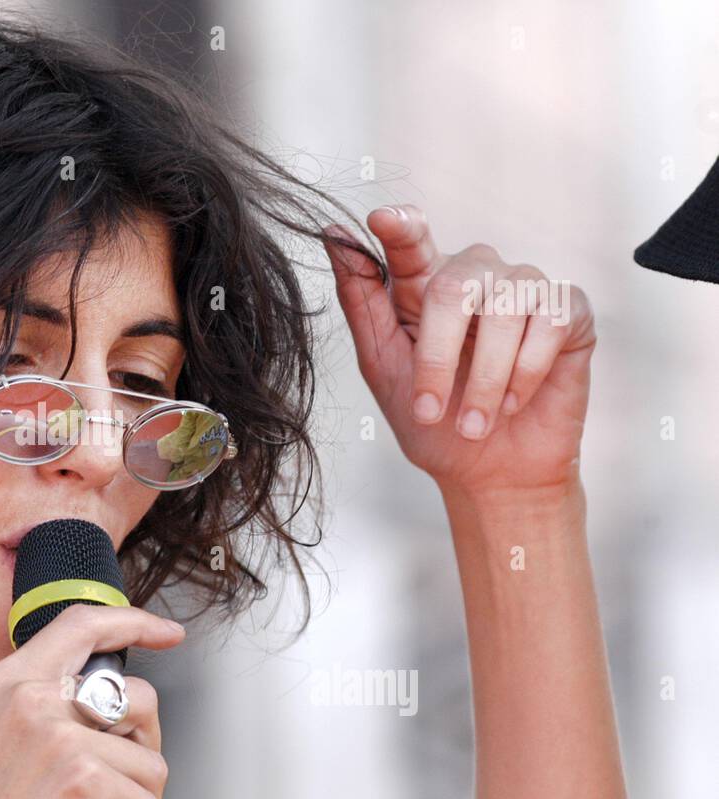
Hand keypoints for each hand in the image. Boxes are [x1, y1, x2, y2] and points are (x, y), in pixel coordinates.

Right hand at [0, 604, 182, 798]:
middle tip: (130, 774)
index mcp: (5, 683)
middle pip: (136, 694)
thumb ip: (41, 706)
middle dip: (148, 742)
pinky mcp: (84, 779)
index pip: (80, 625)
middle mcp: (30, 700)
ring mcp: (58, 736)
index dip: (133, 622)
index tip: (164, 631)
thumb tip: (105, 705)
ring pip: (150, 759)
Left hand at [323, 205, 596, 496]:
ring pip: (504, 307)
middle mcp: (475, 276)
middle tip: (430, 412)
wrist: (492, 474)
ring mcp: (523, 288)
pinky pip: (550, 321)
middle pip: (453, 284)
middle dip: (437, 357)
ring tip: (474, 424)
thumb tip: (333, 234)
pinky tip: (514, 403)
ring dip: (485, 378)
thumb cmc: (435, 422)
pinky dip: (526, 372)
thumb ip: (363, 303)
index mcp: (424, 285)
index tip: (382, 220)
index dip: (400, 228)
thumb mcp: (384, 367)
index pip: (411, 243)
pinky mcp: (568, 309)